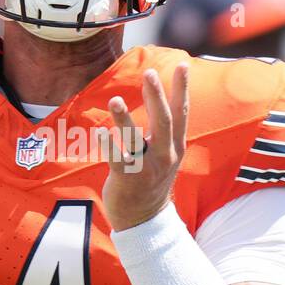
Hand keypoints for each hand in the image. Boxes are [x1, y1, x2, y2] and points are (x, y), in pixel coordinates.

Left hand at [100, 65, 188, 230]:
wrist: (144, 220)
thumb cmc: (151, 180)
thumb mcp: (166, 155)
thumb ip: (165, 130)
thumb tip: (162, 99)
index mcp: (175, 146)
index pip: (182, 112)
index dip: (182, 88)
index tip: (183, 64)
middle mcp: (165, 156)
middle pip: (163, 121)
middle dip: (156, 96)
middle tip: (150, 73)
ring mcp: (147, 168)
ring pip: (136, 140)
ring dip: (125, 120)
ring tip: (116, 101)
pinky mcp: (128, 179)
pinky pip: (117, 160)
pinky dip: (109, 146)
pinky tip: (100, 132)